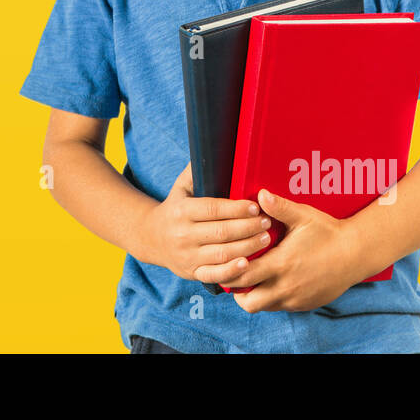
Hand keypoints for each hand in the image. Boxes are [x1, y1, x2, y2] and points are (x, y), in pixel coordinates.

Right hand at [137, 163, 272, 282]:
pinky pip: (214, 275)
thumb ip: (196, 172)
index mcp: (181, 210)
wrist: (151, 238)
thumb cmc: (174, 209)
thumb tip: (211, 145)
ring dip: (247, 247)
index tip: (256, 206)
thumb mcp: (180, 188)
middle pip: (221, 232)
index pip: (213, 209)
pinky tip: (248, 263)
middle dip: (248, 227)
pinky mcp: (191, 272)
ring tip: (266, 238)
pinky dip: (231, 271)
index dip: (236, 208)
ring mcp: (187, 256)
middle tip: (268, 222)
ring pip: (221, 253)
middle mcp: (183, 234)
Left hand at [224, 188, 365, 312]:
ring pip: (261, 307)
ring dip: (251, 295)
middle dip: (235, 289)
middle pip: (247, 301)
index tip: (225, 260)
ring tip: (249, 278)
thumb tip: (260, 194)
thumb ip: (279, 207)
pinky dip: (268, 298)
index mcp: (281, 264)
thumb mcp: (303, 216)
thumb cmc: (328, 232)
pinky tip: (269, 281)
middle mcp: (285, 287)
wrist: (356, 254)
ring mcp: (295, 299)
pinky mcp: (303, 305)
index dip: (229, 270)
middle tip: (231, 272)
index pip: (242, 276)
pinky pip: (278, 307)